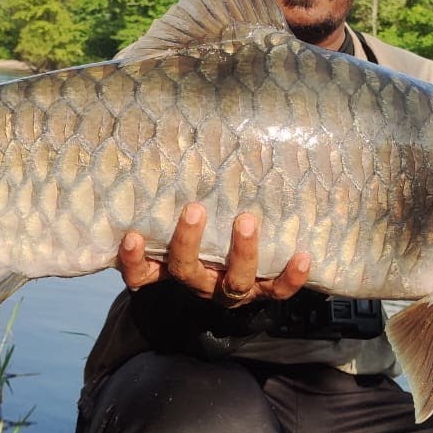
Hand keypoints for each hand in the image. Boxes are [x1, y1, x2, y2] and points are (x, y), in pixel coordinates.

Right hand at [117, 202, 310, 306]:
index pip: (141, 273)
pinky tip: (302, 256)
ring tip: (246, 221)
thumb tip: (175, 141)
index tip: (131, 237)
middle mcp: (200, 281)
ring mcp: (232, 291)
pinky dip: (290, 277)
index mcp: (173, 269)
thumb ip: (176, 198)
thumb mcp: (186, 223)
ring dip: (241, 252)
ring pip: (235, 281)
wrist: (241, 279)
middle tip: (195, 209)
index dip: (134, 261)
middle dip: (188, 242)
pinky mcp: (264, 292)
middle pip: (187, 271)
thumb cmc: (207, 235)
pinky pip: (277, 290)